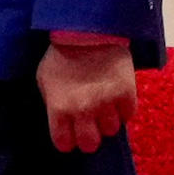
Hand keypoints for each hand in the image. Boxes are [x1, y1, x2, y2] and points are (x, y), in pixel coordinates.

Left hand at [37, 34, 137, 154]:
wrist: (88, 30)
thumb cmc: (61, 55)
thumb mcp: (44, 80)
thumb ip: (52, 104)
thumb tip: (61, 123)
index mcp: (59, 108)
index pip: (64, 144)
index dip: (68, 139)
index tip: (70, 132)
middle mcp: (83, 110)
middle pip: (90, 144)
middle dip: (89, 136)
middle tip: (89, 124)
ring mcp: (106, 102)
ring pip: (111, 130)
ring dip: (107, 120)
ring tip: (104, 105)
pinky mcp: (126, 93)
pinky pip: (128, 114)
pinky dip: (123, 109)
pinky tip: (116, 97)